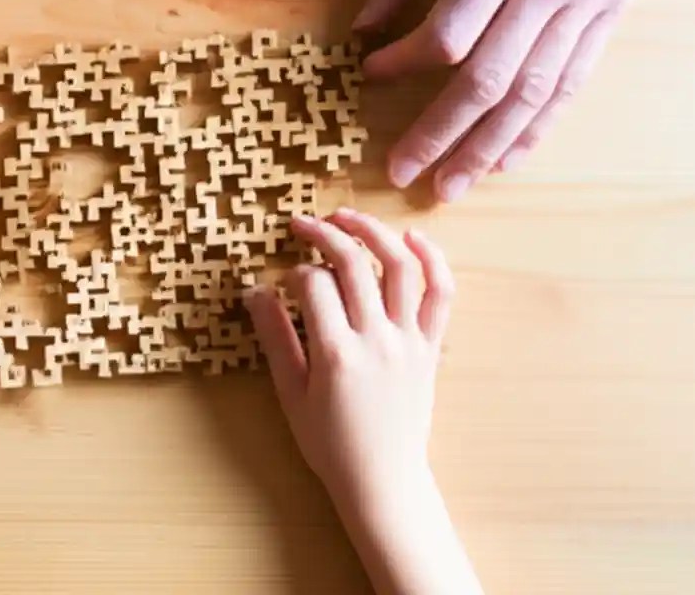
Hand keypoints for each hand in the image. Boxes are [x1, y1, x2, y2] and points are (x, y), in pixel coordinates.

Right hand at [247, 210, 479, 594]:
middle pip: (352, 264)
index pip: (312, 285)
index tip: (281, 283)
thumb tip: (254, 291)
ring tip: (348, 217)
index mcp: (336, 354)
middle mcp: (376, 339)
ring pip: (399, 267)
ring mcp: (409, 340)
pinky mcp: (431, 346)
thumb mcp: (290, 393)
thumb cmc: (330, 442)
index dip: (291, 274)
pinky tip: (413, 237)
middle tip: (301, 224)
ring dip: (374, 232)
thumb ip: (275, 338)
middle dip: (323, 234)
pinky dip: (432, 259)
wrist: (382, 478)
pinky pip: (441, 294)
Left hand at [356, 0, 662, 200]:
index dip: (404, 63)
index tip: (369, 76)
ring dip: (487, 147)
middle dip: (441, 133)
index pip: (449, 33)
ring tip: (451, 186)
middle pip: (489, 79)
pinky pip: (572, 81)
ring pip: (533, 92)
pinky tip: (507, 158)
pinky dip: (538, 126)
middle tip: (402, 172)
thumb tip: (365, 26)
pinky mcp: (613, 9)